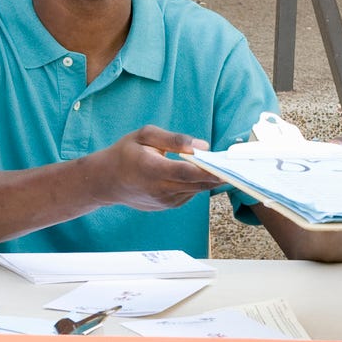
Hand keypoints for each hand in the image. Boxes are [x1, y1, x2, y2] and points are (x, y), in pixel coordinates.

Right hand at [93, 126, 219, 211]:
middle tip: (234, 165)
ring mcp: (164, 201)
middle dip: (217, 175)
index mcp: (152, 169)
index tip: (228, 166)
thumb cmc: (126, 153)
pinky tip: (195, 173)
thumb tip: (202, 146)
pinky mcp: (167, 206)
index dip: (210, 170)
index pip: (187, 172)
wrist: (107, 181)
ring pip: (195, 191)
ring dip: (207, 179)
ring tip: (218, 165)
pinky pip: (188, 194)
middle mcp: (159, 189)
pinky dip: (195, 184)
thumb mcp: (145, 135)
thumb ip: (174, 139)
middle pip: (196, 184)